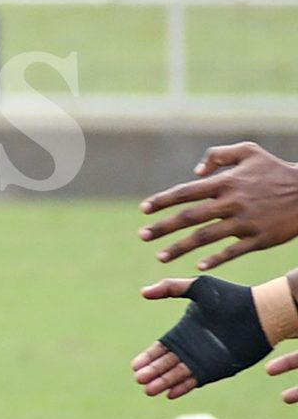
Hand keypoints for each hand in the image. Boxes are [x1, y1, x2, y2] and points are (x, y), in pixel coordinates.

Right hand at [132, 274, 290, 399]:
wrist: (261, 312)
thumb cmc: (231, 297)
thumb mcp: (199, 286)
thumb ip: (170, 287)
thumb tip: (143, 292)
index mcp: (184, 331)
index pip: (161, 348)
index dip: (148, 357)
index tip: (134, 365)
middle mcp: (192, 347)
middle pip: (166, 364)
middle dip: (152, 372)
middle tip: (139, 379)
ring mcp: (204, 359)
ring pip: (178, 374)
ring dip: (163, 382)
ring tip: (149, 390)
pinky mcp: (218, 368)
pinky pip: (197, 380)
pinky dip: (184, 387)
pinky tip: (171, 393)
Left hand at [140, 142, 297, 267]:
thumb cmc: (276, 170)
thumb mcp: (249, 151)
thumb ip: (217, 155)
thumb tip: (195, 172)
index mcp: (226, 182)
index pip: (185, 192)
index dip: (162, 201)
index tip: (144, 210)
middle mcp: (232, 203)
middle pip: (189, 217)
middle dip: (163, 228)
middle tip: (142, 236)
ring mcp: (245, 222)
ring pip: (205, 237)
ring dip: (180, 248)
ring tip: (160, 257)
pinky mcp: (260, 239)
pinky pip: (233, 251)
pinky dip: (215, 259)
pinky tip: (197, 266)